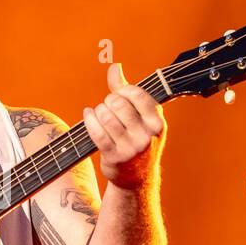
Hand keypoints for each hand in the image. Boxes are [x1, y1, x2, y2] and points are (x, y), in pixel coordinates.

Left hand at [82, 62, 166, 189]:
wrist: (137, 177)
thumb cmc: (138, 139)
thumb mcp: (141, 117)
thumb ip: (126, 90)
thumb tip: (114, 67)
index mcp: (157, 122)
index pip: (136, 94)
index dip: (122, 91)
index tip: (118, 96)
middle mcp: (147, 135)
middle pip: (118, 103)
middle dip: (108, 101)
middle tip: (107, 107)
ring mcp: (131, 147)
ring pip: (105, 116)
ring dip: (98, 111)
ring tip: (99, 114)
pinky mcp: (115, 156)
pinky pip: (97, 132)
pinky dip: (89, 119)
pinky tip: (88, 115)